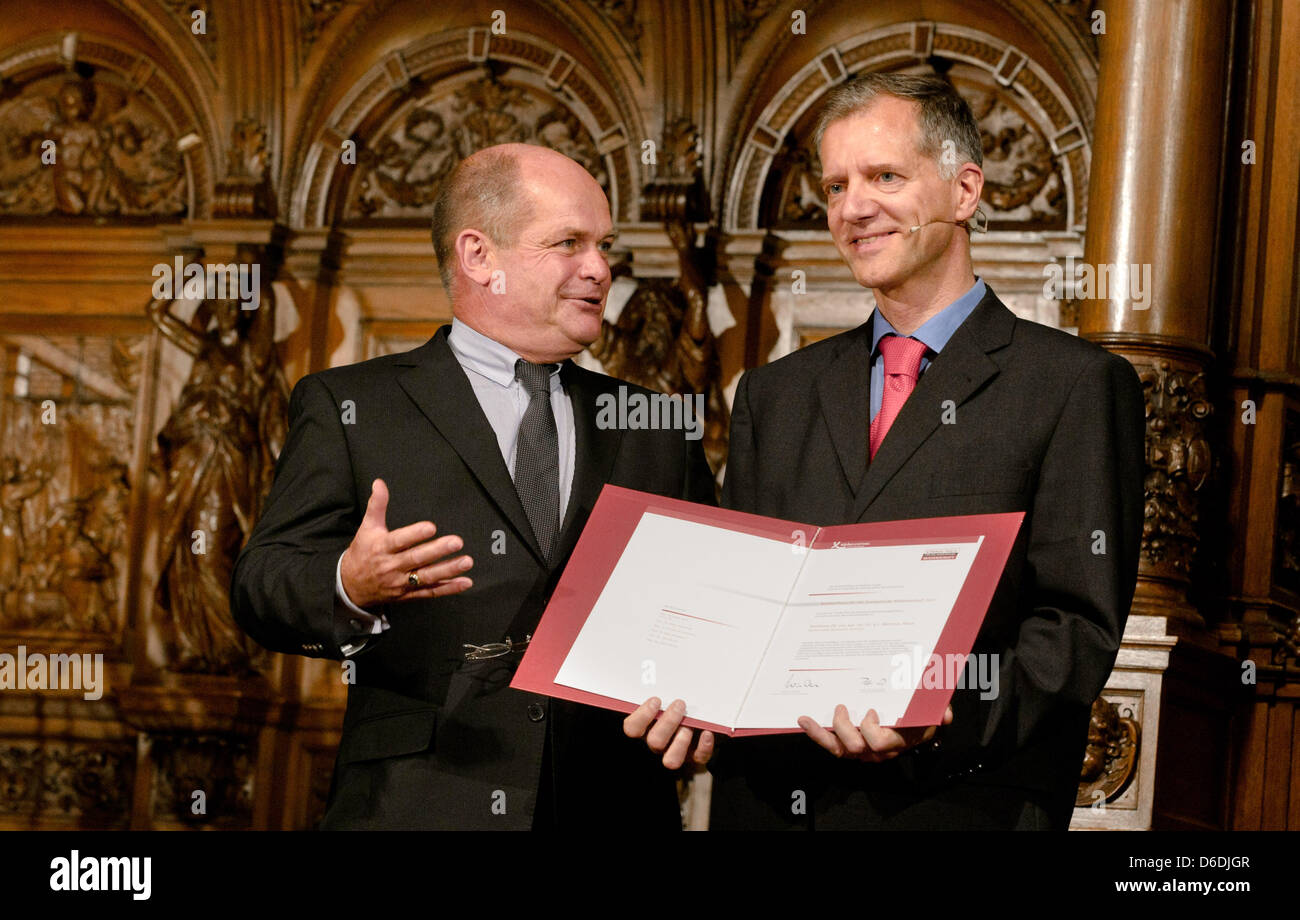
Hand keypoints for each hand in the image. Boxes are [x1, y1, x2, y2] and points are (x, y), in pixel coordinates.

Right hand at [339, 479, 472, 607]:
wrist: (350, 586)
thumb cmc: (362, 552)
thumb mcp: (367, 527)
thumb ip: (377, 505)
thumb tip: (379, 483)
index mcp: (382, 548)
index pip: (399, 541)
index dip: (415, 534)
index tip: (431, 527)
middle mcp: (392, 566)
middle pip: (416, 558)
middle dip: (437, 551)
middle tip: (456, 542)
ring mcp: (401, 583)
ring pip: (426, 577)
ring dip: (448, 570)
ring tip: (466, 561)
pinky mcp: (408, 595)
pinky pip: (430, 592)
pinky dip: (448, 589)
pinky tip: (465, 582)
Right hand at [624, 697, 714, 769]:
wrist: (704, 720)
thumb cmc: (681, 704)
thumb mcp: (669, 695)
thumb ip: (664, 689)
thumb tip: (659, 665)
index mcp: (647, 727)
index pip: (632, 728)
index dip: (641, 716)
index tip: (656, 700)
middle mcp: (659, 742)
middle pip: (654, 741)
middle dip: (668, 722)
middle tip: (680, 704)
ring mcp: (676, 753)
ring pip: (671, 760)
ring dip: (681, 741)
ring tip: (691, 723)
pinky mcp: (695, 758)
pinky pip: (698, 758)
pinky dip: (703, 746)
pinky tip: (707, 732)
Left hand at [797, 704, 952, 761]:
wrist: (913, 724)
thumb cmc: (919, 716)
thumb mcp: (932, 711)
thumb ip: (938, 710)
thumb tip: (945, 713)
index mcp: (898, 740)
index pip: (880, 743)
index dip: (871, 730)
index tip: (870, 712)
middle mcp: (878, 750)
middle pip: (856, 747)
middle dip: (845, 728)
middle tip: (842, 708)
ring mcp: (862, 750)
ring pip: (839, 749)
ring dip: (823, 733)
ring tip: (811, 717)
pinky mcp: (849, 746)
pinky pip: (831, 745)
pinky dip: (816, 734)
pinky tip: (804, 720)